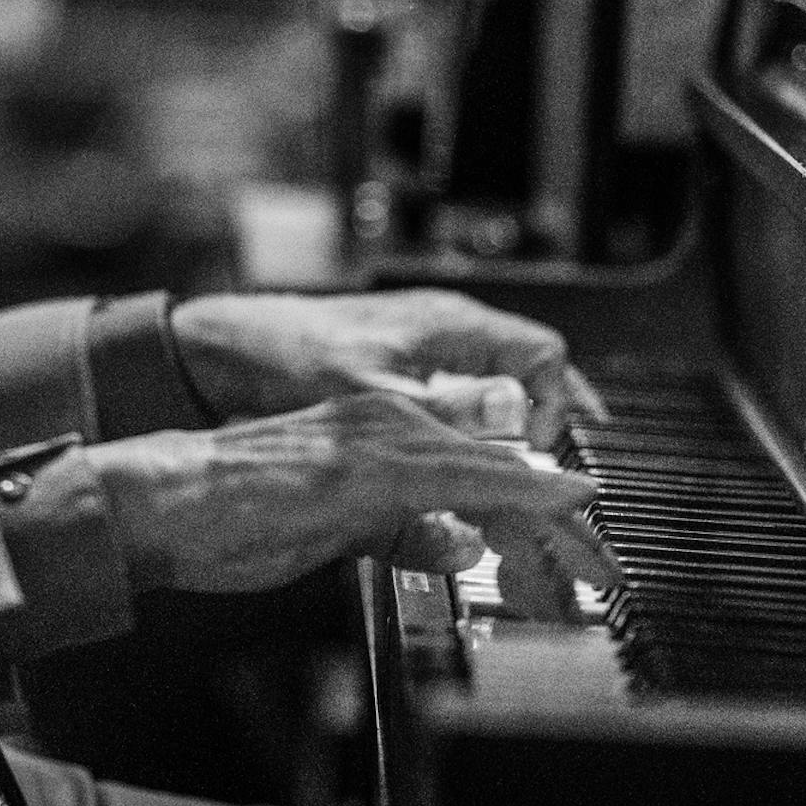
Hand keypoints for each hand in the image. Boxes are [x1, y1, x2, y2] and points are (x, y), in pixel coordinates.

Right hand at [84, 391, 615, 611]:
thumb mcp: (333, 529)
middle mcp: (385, 421)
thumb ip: (396, 532)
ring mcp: (376, 439)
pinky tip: (554, 500)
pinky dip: (514, 486)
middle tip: (603, 563)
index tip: (577, 548)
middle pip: (501, 464)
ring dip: (550, 515)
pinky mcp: (362, 468)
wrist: (161, 498)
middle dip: (560, 520)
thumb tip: (455, 547)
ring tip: (594, 555)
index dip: (538, 510)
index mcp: (378, 430)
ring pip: (492, 466)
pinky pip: (457, 473)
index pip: (480, 466)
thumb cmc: (229, 515)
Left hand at [171, 289, 582, 449]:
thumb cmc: (292, 354)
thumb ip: (447, 407)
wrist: (232, 349)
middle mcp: (448, 331)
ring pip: (502, 386)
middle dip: (556, 420)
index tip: (542, 461)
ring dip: (523, 431)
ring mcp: (427, 351)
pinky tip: (480, 470)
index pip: (542, 357)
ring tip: (541, 480)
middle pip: (531, 370)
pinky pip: (466, 399)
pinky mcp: (403, 374)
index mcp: (452, 325)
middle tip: (573, 474)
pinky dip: (484, 434)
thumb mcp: (373, 388)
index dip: (553, 411)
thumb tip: (515, 415)